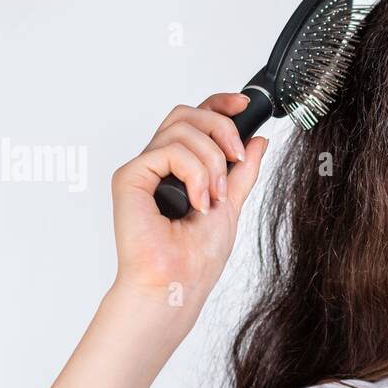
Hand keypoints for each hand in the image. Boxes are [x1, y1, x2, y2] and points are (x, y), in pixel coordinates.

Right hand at [108, 92, 268, 311]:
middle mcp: (159, 165)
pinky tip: (197, 201)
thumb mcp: (231, 205)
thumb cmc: (196, 258)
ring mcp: (143, 169)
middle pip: (186, 114)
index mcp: (180, 169)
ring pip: (181, 128)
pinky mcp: (129, 177)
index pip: (195, 121)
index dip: (219, 105)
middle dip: (220, 126)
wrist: (179, 282)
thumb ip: (241, 172)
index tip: (244, 105)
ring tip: (213, 196)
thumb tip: (257, 141)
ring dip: (210, 160)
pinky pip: (168, 149)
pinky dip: (193, 172)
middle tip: (234, 157)